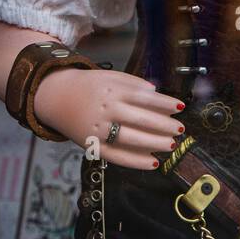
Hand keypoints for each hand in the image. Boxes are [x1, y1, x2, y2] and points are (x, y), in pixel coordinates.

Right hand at [33, 67, 184, 170]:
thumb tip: (156, 92)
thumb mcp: (111, 76)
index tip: (180, 107)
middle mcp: (106, 110)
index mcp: (112, 90)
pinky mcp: (93, 146)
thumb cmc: (91, 86)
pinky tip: (154, 162)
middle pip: (140, 120)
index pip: (144, 97)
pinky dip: (136, 161)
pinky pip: (117, 157)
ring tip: (172, 144)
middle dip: (164, 125)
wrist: (58, 97)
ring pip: (131, 139)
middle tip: (180, 129)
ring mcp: (99, 130)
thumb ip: (134, 83)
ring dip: (154, 143)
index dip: (164, 103)